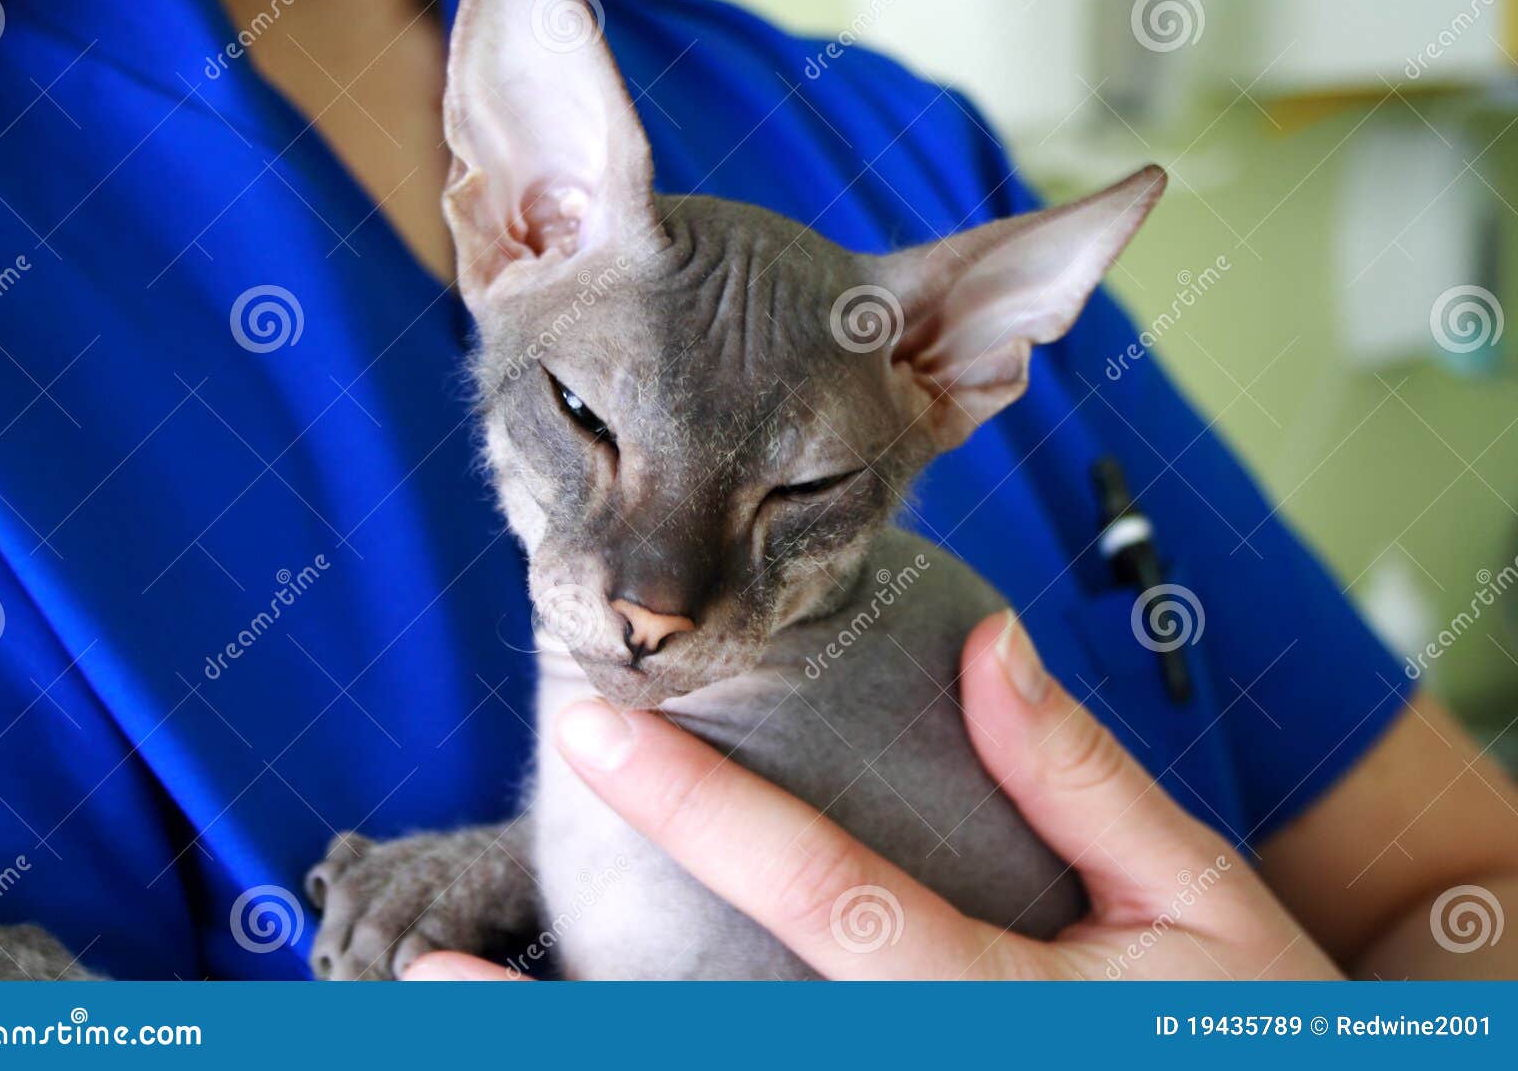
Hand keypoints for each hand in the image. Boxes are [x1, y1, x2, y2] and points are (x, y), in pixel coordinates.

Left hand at [404, 611, 1341, 979]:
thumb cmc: (1250, 1036)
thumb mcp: (1198, 902)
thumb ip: (1081, 780)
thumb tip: (983, 648)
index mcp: (984, 998)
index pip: (821, 886)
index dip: (701, 805)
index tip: (601, 726)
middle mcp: (920, 1063)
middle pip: (722, 1038)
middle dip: (561, 1016)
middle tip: (428, 965)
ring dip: (577, 1052)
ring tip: (455, 1005)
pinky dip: (665, 1057)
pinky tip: (588, 1031)